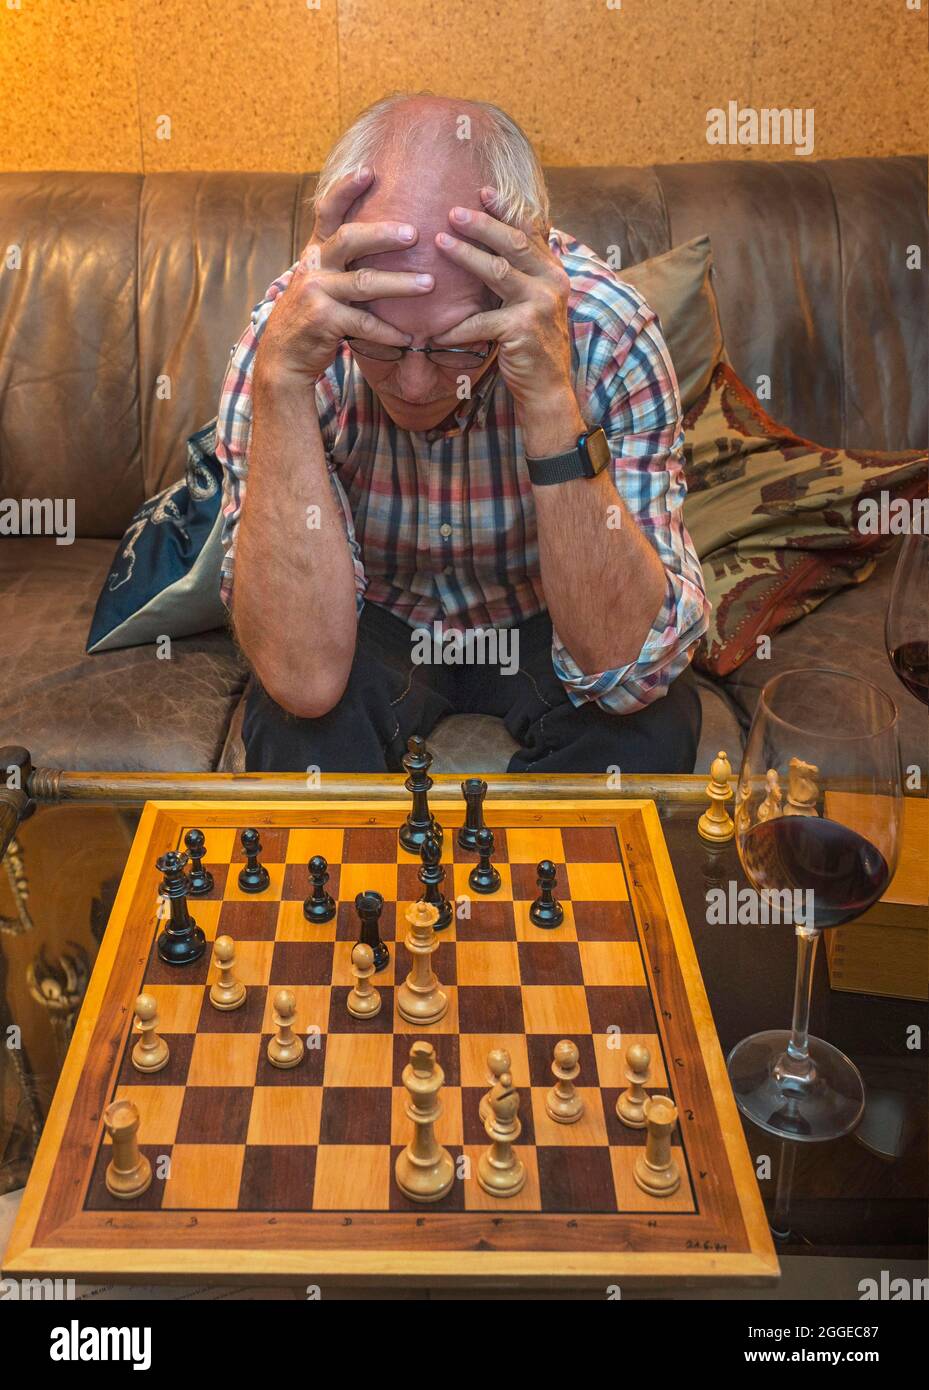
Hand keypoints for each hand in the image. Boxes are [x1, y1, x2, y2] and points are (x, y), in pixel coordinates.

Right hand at [255, 167, 433, 384]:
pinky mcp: (323, 320)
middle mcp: (314, 265)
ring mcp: (316, 291)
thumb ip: (345, 259)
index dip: (345, 188)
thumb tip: (390, 235)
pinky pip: (364, 323)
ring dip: (400, 283)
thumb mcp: (324, 279)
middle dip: (384, 234)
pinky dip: (388, 331)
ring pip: (364, 282)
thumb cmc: (315, 313)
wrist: (285, 354)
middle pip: (350, 239)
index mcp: (317, 250)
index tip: (368, 171)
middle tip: (415, 233)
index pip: (328, 211)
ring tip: (429, 284)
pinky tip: (408, 336)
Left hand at [430, 190, 578, 416]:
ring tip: (439, 242)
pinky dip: (457, 328)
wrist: (548, 388)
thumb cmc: (532, 345)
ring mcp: (539, 306)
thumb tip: (497, 246)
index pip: (529, 232)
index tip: (482, 190)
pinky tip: (436, 334)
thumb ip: (520, 276)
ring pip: (498, 272)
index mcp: (553, 272)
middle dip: (482, 224)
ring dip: (466, 255)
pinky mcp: (523, 330)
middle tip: (452, 211)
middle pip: (513, 243)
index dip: (505, 210)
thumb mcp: (532, 304)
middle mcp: (552, 283)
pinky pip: (481, 323)